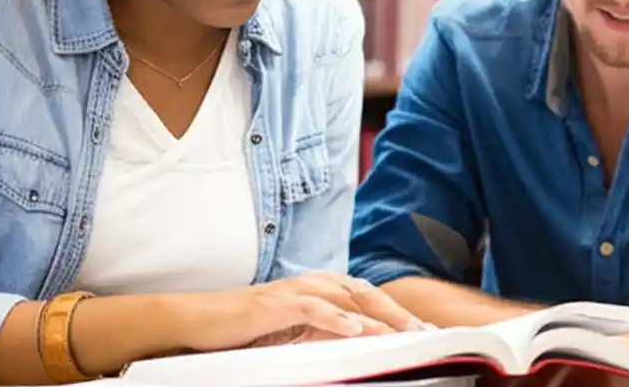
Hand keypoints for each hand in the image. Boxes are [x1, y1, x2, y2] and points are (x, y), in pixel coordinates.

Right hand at [171, 272, 428, 351]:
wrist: (201, 320)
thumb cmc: (248, 328)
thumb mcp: (296, 331)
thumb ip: (327, 332)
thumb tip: (362, 345)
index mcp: (323, 288)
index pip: (371, 299)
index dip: (400, 313)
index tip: (427, 332)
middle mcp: (315, 283)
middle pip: (368, 294)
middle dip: (400, 314)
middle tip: (427, 334)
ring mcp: (295, 290)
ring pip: (347, 299)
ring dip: (377, 316)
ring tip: (403, 333)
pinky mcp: (275, 304)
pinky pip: (312, 308)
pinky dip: (335, 318)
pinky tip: (354, 329)